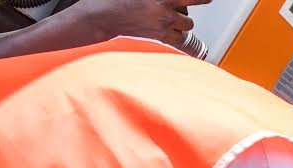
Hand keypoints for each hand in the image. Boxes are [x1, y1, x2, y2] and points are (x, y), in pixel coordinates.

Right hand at [74, 0, 211, 46]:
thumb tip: (175, 1)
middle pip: (189, 11)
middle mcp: (165, 8)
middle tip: (176, 7)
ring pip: (188, 24)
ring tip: (167, 17)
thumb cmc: (119, 0)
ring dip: (182, 22)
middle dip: (185, 9)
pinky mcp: (161, 37)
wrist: (103, 15)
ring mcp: (164, 24)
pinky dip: (179, 35)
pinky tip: (173, 30)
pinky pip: (182, 39)